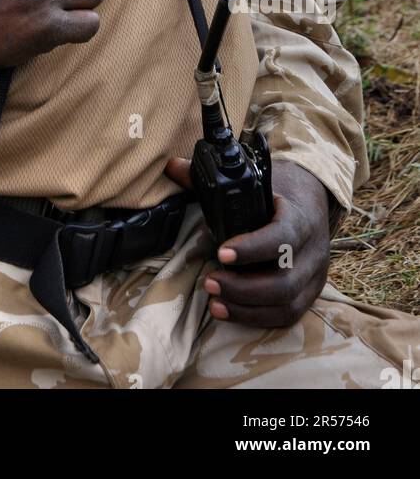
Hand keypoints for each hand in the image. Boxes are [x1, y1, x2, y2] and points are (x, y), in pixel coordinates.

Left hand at [164, 155, 330, 326]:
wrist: (311, 199)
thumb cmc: (277, 191)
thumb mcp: (252, 180)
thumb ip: (212, 179)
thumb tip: (172, 167)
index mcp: (300, 217)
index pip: (282, 237)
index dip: (252, 248)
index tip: (221, 252)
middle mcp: (312, 250)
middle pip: (285, 281)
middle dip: (243, 287)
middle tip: (209, 281)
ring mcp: (314, 276)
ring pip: (287, 304)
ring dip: (247, 307)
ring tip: (214, 300)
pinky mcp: (310, 294)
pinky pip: (287, 316)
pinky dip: (256, 318)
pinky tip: (228, 310)